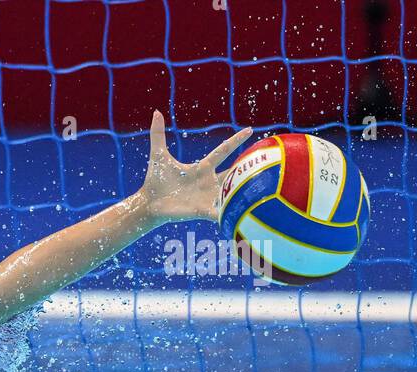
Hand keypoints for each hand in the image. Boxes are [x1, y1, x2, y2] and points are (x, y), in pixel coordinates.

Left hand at [138, 110, 252, 223]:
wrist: (148, 203)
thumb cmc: (155, 181)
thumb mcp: (159, 155)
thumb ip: (158, 134)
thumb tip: (156, 112)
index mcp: (202, 168)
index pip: (223, 151)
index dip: (236, 141)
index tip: (250, 130)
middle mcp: (208, 182)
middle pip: (233, 172)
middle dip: (248, 167)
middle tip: (268, 161)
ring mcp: (207, 197)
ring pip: (231, 192)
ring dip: (244, 190)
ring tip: (262, 187)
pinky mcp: (202, 211)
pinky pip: (220, 212)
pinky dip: (229, 213)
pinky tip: (243, 213)